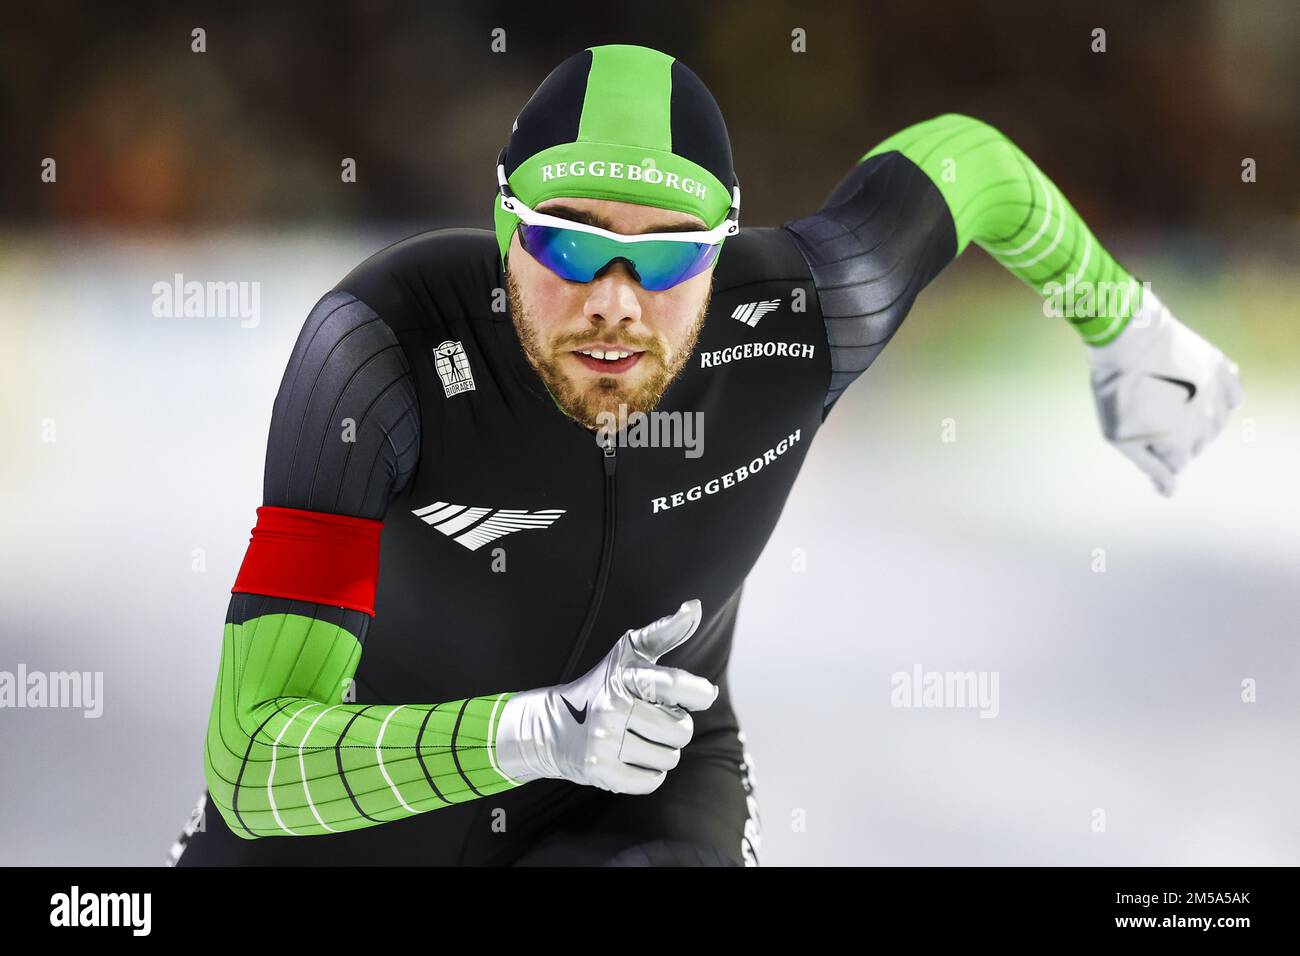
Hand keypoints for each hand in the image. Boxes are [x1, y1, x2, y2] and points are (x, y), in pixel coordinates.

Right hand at [494, 599, 717, 793]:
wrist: (552, 727)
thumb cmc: (604, 686)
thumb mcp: (630, 654)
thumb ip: (666, 632)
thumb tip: (696, 606)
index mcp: (624, 676)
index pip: (672, 685)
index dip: (697, 693)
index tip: (705, 695)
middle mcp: (612, 707)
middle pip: (680, 730)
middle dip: (676, 727)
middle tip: (654, 719)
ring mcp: (603, 741)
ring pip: (669, 759)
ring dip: (663, 751)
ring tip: (641, 738)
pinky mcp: (599, 771)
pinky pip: (652, 781)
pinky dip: (650, 774)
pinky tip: (633, 758)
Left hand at [1086, 289, 1241, 496]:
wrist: (1126, 338)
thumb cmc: (1116, 391)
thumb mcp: (1119, 437)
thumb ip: (1149, 467)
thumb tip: (1170, 493)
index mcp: (1179, 443)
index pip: (1177, 464)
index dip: (1155, 451)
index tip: (1139, 430)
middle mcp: (1206, 423)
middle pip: (1197, 446)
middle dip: (1175, 438)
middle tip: (1150, 414)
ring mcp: (1217, 395)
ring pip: (1215, 425)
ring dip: (1195, 421)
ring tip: (1168, 403)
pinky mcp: (1222, 370)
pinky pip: (1232, 397)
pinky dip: (1219, 401)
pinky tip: (1199, 395)